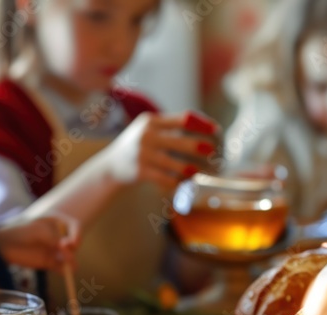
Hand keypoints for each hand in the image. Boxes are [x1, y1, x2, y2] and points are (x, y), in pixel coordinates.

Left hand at [0, 213, 78, 270]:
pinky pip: (61, 268)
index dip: (77, 234)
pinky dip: (64, 271)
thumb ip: (52, 237)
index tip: (73, 242)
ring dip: (71, 261)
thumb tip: (65, 247)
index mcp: (59, 223)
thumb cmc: (21, 230)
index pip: (75, 227)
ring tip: (68, 264)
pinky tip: (64, 272)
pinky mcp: (51, 262)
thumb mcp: (37, 230)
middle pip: (74, 243)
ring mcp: (56, 250)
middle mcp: (60, 237)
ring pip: (70, 257)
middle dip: (71, 248)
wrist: (5, 244)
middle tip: (64, 250)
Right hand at [103, 111, 220, 189]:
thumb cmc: (137, 146)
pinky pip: (165, 179)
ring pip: (174, 164)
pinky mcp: (140, 172)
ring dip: (190, 169)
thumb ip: (169, 126)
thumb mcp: (147, 129)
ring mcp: (142, 154)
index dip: (202, 124)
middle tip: (212, 152)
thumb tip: (203, 125)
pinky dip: (178, 182)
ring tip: (200, 171)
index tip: (216, 130)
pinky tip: (187, 184)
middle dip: (199, 147)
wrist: (111, 166)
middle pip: (180, 141)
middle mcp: (146, 135)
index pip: (182, 119)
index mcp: (151, 121)